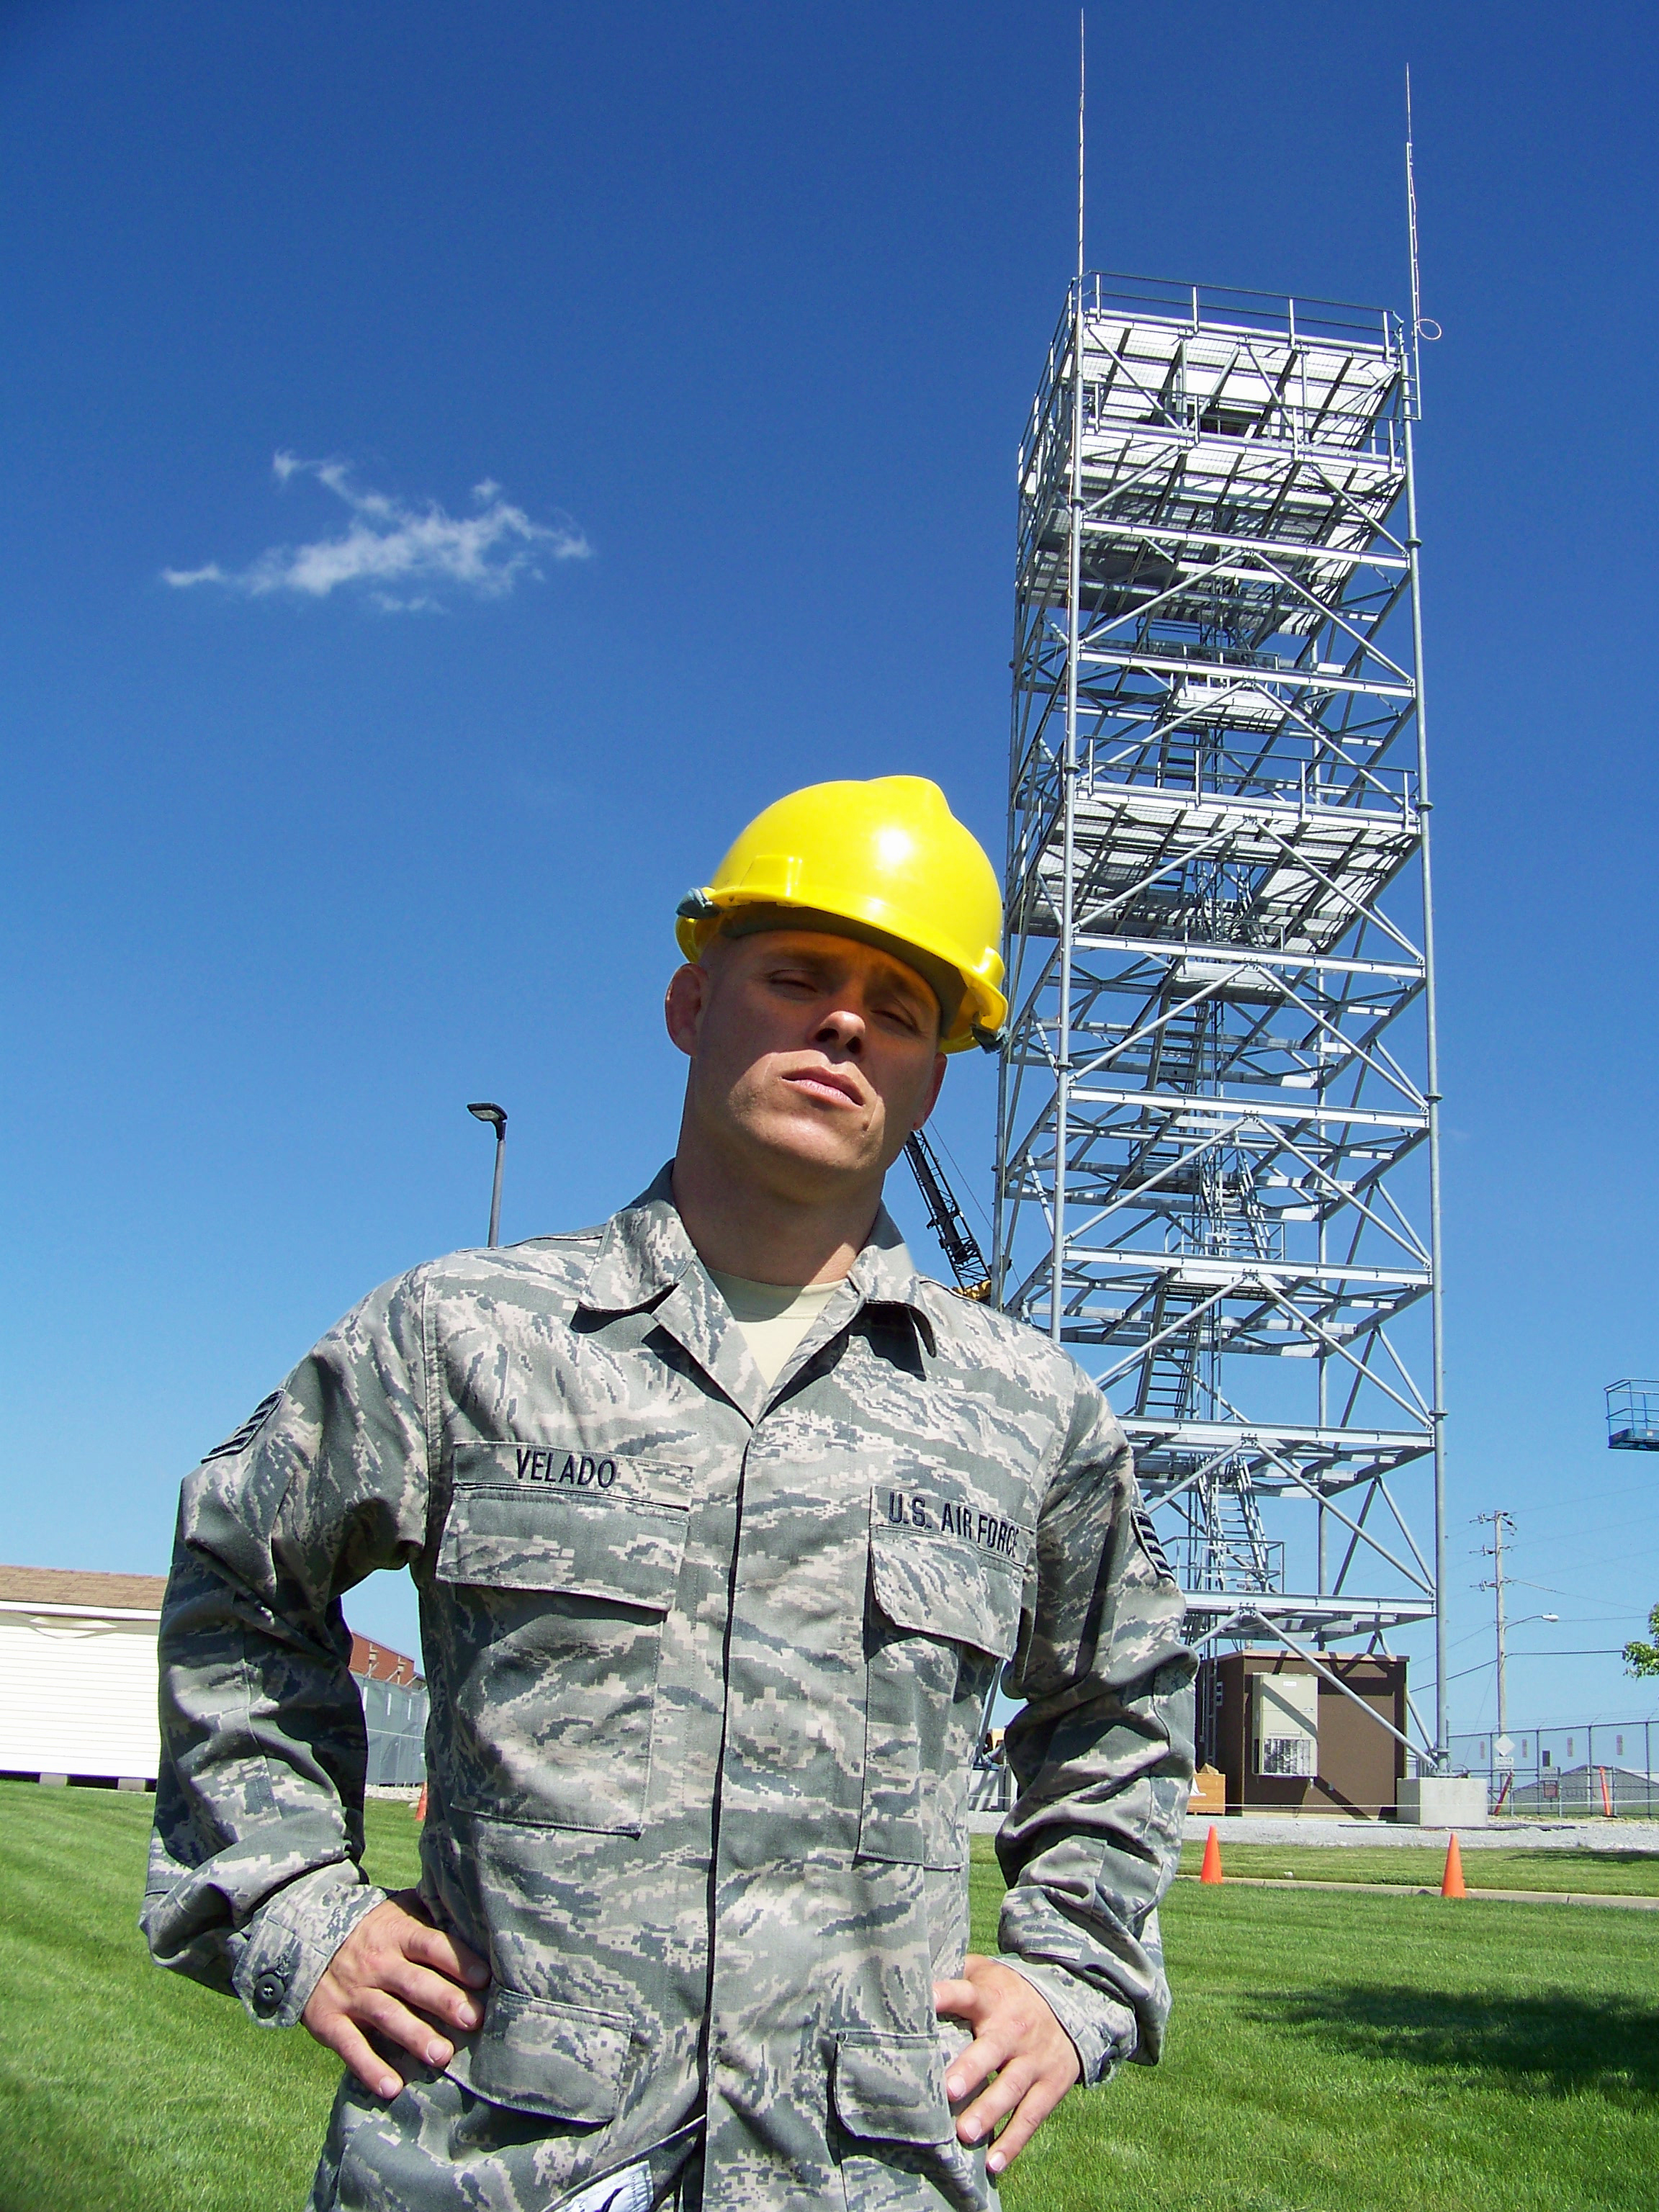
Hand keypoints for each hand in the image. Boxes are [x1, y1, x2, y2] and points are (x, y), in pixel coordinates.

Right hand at [301, 1889, 490, 2098]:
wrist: (305, 1937)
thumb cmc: (371, 1928)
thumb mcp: (398, 1909)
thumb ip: (431, 1913)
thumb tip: (476, 1918)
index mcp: (397, 1933)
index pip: (431, 1945)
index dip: (457, 1960)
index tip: (484, 1978)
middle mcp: (376, 1963)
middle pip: (414, 1983)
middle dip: (444, 2000)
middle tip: (473, 2020)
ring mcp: (353, 1993)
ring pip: (387, 2015)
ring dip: (415, 2036)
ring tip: (442, 2056)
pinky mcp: (330, 2021)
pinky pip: (350, 2046)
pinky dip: (369, 2068)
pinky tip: (392, 2088)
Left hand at [933, 1955, 1081, 2175]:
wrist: (1070, 2004)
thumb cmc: (1007, 1993)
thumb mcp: (985, 1973)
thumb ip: (953, 1972)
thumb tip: (909, 1971)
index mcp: (991, 1998)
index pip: (965, 1993)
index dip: (946, 1995)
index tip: (926, 2000)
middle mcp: (1013, 2028)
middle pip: (991, 2049)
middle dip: (970, 2070)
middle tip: (947, 2090)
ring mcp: (1034, 2059)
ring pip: (1011, 2088)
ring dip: (988, 2112)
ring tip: (964, 2133)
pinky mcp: (1051, 2085)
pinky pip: (1031, 2116)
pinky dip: (1013, 2142)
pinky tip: (993, 2163)